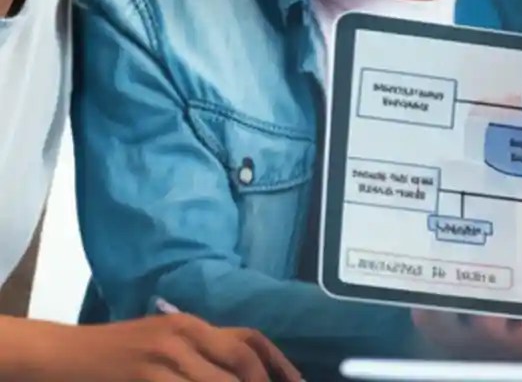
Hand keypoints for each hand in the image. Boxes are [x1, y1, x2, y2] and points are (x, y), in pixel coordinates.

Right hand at [33, 314, 301, 381]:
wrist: (62, 354)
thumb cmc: (116, 352)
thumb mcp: (163, 342)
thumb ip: (200, 353)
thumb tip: (239, 372)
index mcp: (193, 325)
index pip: (250, 340)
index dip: (279, 363)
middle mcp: (185, 335)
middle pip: (242, 361)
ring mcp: (164, 356)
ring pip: (217, 381)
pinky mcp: (145, 377)